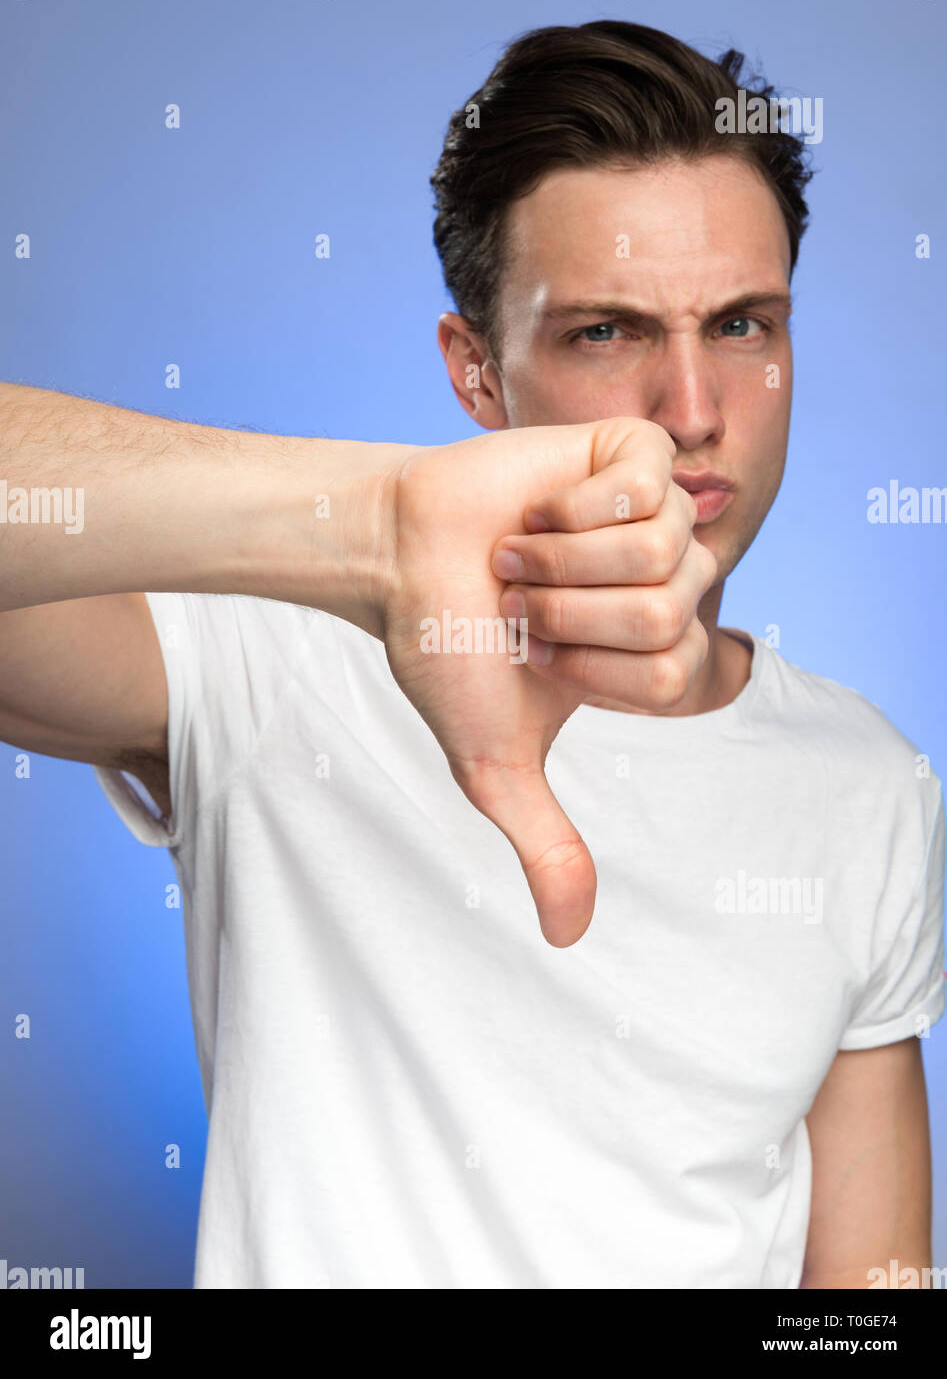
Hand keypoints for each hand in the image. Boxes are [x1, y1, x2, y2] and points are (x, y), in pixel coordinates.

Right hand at [381, 416, 714, 947]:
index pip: (674, 675)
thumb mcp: (495, 762)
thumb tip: (570, 938)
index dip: (589, 670)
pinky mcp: (634, 454)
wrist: (397, 559)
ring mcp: (660, 516)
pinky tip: (544, 507)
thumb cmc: (447, 651)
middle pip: (667, 612)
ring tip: (526, 555)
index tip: (537, 656)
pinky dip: (575, 504)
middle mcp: (671, 585)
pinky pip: (644, 485)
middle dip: (571, 613)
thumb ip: (545, 844)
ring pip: (655, 548)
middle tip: (524, 602)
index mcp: (656, 656)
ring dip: (565, 561)